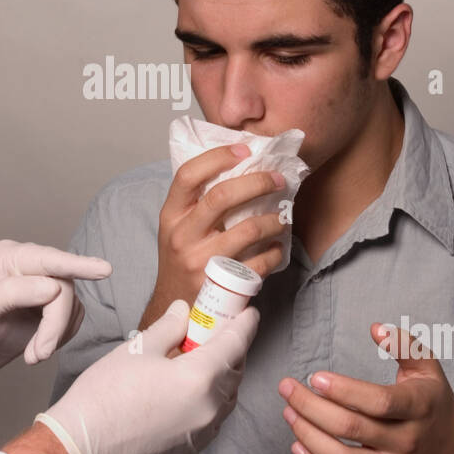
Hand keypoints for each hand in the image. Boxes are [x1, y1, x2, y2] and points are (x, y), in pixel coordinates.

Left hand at [0, 239, 111, 392]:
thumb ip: (14, 292)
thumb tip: (52, 287)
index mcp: (10, 257)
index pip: (50, 260)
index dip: (78, 265)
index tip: (104, 271)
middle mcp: (30, 266)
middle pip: (64, 288)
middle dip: (55, 325)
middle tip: (39, 353)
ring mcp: (42, 287)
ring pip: (72, 306)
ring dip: (57, 335)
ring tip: (33, 354)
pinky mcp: (50, 309)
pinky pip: (72, 319)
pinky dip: (60, 337)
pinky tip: (38, 348)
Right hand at [35, 299, 258, 453]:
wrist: (82, 444)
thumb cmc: (106, 394)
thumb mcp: (139, 348)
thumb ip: (169, 327)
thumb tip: (184, 312)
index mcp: (199, 378)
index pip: (235, 344)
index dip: (245, 325)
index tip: (249, 313)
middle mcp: (209, 408)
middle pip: (235, 371)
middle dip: (233, 348)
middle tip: (219, 331)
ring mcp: (203, 432)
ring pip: (227, 396)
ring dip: (223, 374)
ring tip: (203, 358)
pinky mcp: (192, 448)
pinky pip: (214, 417)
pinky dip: (212, 398)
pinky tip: (191, 388)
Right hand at [151, 143, 287, 318]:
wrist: (173, 305)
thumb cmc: (180, 259)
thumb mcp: (177, 227)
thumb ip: (197, 201)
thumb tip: (237, 166)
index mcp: (171, 215)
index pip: (189, 174)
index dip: (218, 157)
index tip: (245, 148)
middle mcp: (182, 236)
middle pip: (221, 197)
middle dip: (257, 183)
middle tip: (278, 180)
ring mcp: (200, 261)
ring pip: (247, 230)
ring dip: (273, 220)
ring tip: (282, 217)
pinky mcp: (220, 284)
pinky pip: (259, 263)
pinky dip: (275, 253)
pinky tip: (278, 247)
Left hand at [277, 323, 453, 453]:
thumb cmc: (433, 404)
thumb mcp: (428, 369)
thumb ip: (405, 345)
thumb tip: (376, 329)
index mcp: (420, 408)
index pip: (379, 402)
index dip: (344, 390)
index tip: (315, 377)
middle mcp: (409, 442)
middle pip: (352, 428)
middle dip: (311, 407)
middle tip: (287, 389)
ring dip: (308, 436)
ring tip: (288, 414)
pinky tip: (298, 445)